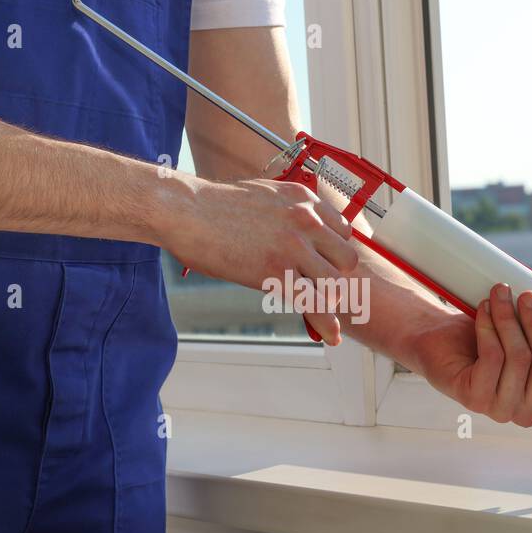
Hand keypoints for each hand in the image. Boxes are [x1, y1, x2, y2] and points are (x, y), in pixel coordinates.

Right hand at [163, 177, 359, 342]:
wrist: (185, 211)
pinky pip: (315, 304)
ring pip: (335, 284)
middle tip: (319, 289)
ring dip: (327, 299)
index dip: (334, 252)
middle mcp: (306, 220)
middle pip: (346, 259)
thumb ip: (286, 212)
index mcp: (303, 199)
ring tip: (317, 308)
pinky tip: (331, 336)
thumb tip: (289, 230)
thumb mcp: (263, 196)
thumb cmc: (213, 207)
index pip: (343, 231)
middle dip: (334, 276)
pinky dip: (326, 324)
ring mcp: (294, 246)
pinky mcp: (277, 272)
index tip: (327, 266)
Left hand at [409, 284, 531, 426]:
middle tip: (529, 297)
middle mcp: (529, 410)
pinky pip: (492, 357)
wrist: (442, 343)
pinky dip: (488, 327)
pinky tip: (484, 309)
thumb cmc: (491, 338)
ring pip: (519, 358)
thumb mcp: (527, 335)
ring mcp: (501, 409)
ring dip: (509, 319)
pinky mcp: (475, 399)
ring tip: (500, 294)